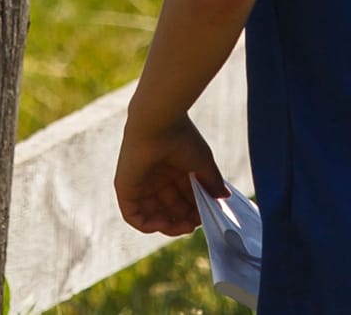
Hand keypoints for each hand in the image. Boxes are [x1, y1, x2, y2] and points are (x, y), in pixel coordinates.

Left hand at [115, 113, 224, 235]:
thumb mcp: (203, 164)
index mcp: (173, 168)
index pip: (183, 197)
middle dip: (185, 219)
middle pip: (170, 208)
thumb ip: (212, 183)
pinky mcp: (126, 189)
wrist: (159, 124)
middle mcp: (157, 177)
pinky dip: (149, 225)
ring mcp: (141, 184)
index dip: (195, 209)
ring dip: (170, 226)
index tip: (206, 214)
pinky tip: (164, 223)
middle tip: (196, 223)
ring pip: (154, 215)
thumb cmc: (182, 138)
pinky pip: (134, 216)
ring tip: (185, 227)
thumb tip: (224, 198)